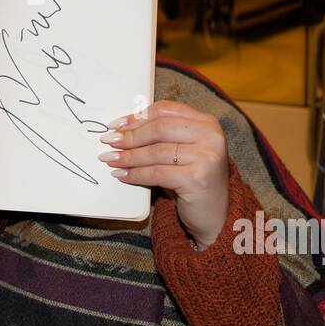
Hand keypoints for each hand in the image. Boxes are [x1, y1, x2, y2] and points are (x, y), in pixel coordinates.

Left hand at [98, 100, 230, 247]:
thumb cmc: (193, 179)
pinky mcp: (197, 179)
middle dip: (130, 136)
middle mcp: (210, 136)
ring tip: (111, 159)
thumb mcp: (182, 151)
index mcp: (207, 122)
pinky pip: (157, 173)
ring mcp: (206, 157)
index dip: (138, 116)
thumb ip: (162, 135)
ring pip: (156, 152)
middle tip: (109, 142)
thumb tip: (121, 128)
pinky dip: (136, 174)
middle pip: (160, 128)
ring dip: (129, 157)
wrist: (215, 215)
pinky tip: (122, 175)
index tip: (116, 124)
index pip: (166, 110)